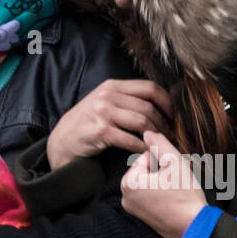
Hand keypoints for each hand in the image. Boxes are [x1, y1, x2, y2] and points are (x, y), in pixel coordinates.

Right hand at [46, 78, 173, 168]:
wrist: (63, 139)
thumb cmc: (88, 122)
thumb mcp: (104, 102)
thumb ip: (126, 99)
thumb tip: (158, 105)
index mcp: (112, 86)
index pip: (149, 87)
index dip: (166, 101)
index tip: (173, 115)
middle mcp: (108, 96)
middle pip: (148, 107)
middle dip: (163, 123)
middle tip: (170, 135)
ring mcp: (103, 112)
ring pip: (142, 122)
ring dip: (156, 135)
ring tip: (160, 143)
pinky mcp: (101, 131)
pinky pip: (130, 139)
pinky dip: (142, 147)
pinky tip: (146, 151)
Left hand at [120, 130, 206, 237]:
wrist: (196, 228)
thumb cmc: (186, 197)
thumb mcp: (175, 162)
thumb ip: (159, 143)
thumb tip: (147, 133)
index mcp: (128, 182)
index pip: (146, 157)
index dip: (164, 161)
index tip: (173, 174)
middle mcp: (125, 197)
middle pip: (146, 170)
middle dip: (162, 171)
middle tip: (176, 183)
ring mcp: (132, 209)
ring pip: (149, 181)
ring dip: (162, 181)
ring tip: (175, 191)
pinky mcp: (141, 217)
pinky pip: (150, 195)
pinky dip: (161, 193)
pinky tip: (173, 200)